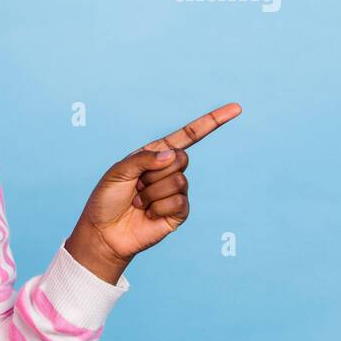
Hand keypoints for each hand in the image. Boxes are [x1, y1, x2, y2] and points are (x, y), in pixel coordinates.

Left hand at [66, 102, 241, 281]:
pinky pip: (179, 202)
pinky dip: (159, 208)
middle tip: (137, 185)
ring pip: (179, 181)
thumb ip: (143, 159)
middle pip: (182, 158)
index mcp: (155, 155)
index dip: (212, 122)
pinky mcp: (179, 212)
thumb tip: (173, 155)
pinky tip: (148, 214)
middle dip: (155, 172)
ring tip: (139, 202)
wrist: (104, 232)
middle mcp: (168, 171)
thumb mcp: (118, 171)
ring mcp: (176, 192)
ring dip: (152, 193)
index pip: (188, 136)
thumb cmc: (107, 199)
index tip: (236, 109)